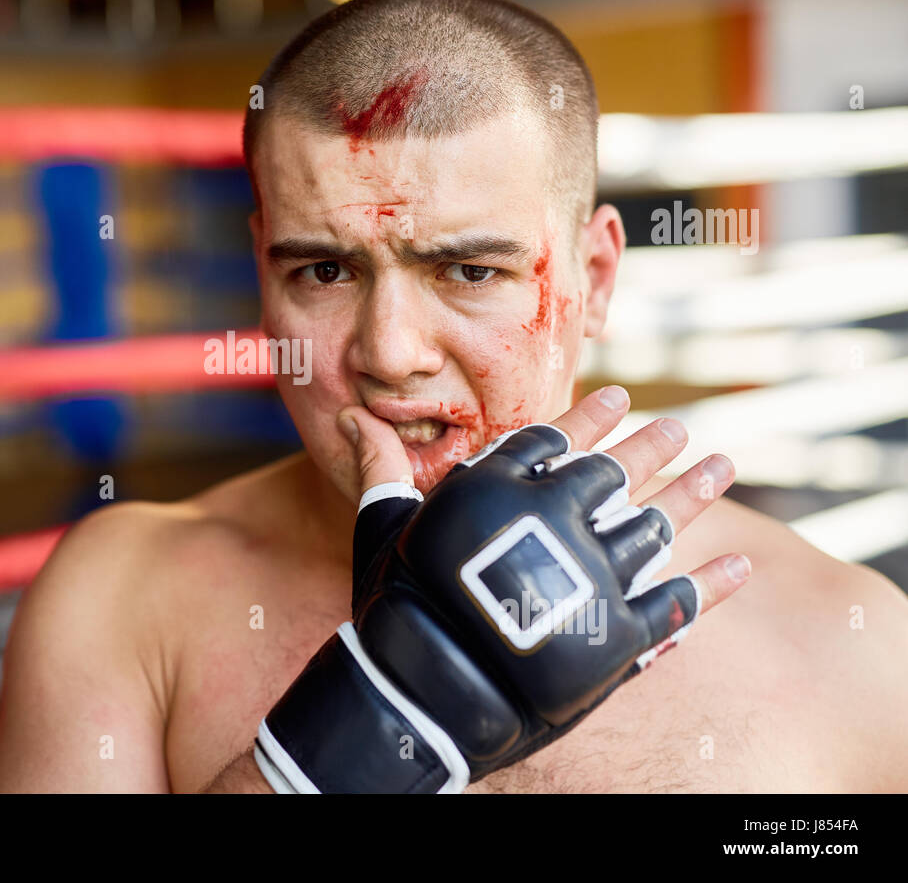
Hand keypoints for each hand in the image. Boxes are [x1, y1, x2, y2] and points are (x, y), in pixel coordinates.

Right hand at [338, 384, 747, 628]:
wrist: (426, 690)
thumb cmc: (398, 606)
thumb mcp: (384, 528)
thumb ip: (379, 468)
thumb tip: (349, 417)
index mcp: (504, 491)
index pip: (556, 438)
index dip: (591, 417)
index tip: (621, 400)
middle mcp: (558, 522)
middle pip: (617, 473)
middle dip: (652, 446)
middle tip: (679, 428)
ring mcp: (596, 576)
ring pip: (658, 523)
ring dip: (694, 492)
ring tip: (721, 466)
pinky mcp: (622, 634)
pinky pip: (680, 601)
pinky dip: (714, 582)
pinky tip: (741, 561)